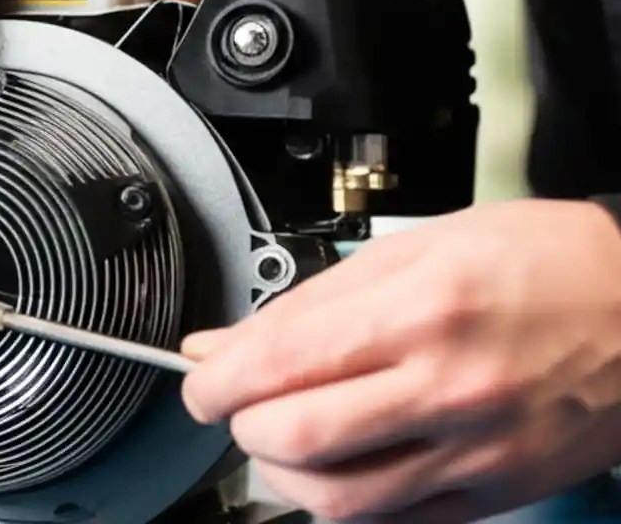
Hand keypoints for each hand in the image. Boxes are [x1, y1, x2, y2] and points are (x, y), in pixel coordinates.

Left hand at [181, 200, 620, 522]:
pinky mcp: (495, 491)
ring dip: (283, 472)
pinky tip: (343, 463)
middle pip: (296, 440)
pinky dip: (347, 500)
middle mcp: (449, 386)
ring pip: (338, 499)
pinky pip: (395, 522)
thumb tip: (224, 340)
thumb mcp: (416, 247)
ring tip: (285, 434)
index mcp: (422, 310)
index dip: (215, 380)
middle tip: (236, 405)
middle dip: (240, 426)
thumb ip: (309, 302)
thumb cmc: (542, 263)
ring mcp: (476, 450)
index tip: (201, 379)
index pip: (278, 364)